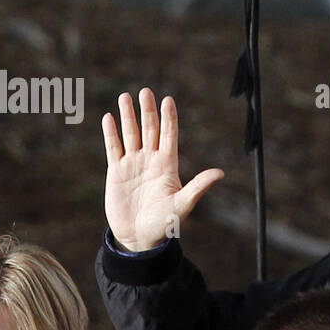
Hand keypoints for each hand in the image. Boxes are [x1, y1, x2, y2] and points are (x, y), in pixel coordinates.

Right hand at [102, 88, 223, 251]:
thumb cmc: (164, 224)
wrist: (139, 238)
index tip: (168, 99)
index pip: (169, 136)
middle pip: (149, 130)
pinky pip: (113, 148)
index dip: (169, 118)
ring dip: (128, 116)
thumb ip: (198, 187)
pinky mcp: (116, 172)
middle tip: (146, 91)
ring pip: (130, 134)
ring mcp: (133, 164)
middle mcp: (151, 161)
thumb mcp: (182, 205)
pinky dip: (111, 133)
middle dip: (147, 111)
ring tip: (126, 96)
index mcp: (168, 166)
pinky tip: (109, 118)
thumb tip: (220, 173)